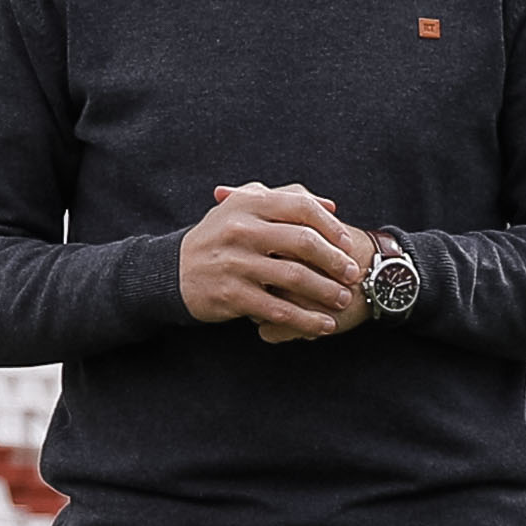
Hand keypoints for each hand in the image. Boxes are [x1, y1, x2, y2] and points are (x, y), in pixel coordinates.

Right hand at [180, 182, 367, 342]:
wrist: (173, 271)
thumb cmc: (219, 237)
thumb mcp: (244, 208)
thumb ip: (285, 200)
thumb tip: (330, 206)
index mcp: (248, 204)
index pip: (300, 207)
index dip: (330, 226)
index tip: (346, 243)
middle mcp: (241, 230)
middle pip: (303, 242)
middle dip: (334, 260)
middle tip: (352, 274)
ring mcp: (235, 263)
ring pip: (294, 277)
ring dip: (325, 291)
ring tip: (343, 299)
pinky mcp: (231, 294)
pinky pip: (277, 308)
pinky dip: (304, 319)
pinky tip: (322, 325)